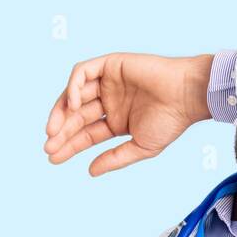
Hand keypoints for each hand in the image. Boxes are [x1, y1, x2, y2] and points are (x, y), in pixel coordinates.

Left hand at [44, 53, 213, 175]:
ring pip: (74, 95)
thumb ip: (115, 158)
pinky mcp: (110, 65)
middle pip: (76, 117)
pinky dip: (74, 86)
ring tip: (54, 130)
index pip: (86, 134)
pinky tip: (72, 105)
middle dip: (61, 132)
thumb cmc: (171, 121)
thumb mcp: (141, 147)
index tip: (53, 158)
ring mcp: (108, 82)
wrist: (187, 96)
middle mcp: (109, 101)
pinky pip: (84, 72)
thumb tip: (90, 171)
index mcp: (116, 121)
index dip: (69, 146)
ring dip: (61, 111)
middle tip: (49, 146)